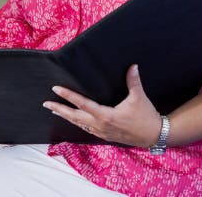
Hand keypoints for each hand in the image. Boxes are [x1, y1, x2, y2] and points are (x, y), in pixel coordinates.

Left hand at [42, 64, 161, 147]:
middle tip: (46, 103)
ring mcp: (102, 132)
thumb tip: (132, 66)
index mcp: (106, 115)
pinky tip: (73, 120)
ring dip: (66, 116)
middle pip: (75, 117)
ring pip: (79, 124)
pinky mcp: (106, 136)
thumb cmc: (146, 117)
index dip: (68, 96)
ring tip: (55, 110)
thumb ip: (133, 81)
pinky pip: (87, 129)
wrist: (155, 136)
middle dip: (60, 109)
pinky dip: (77, 123)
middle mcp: (101, 125)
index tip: (56, 89)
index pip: (83, 104)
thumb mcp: (140, 98)